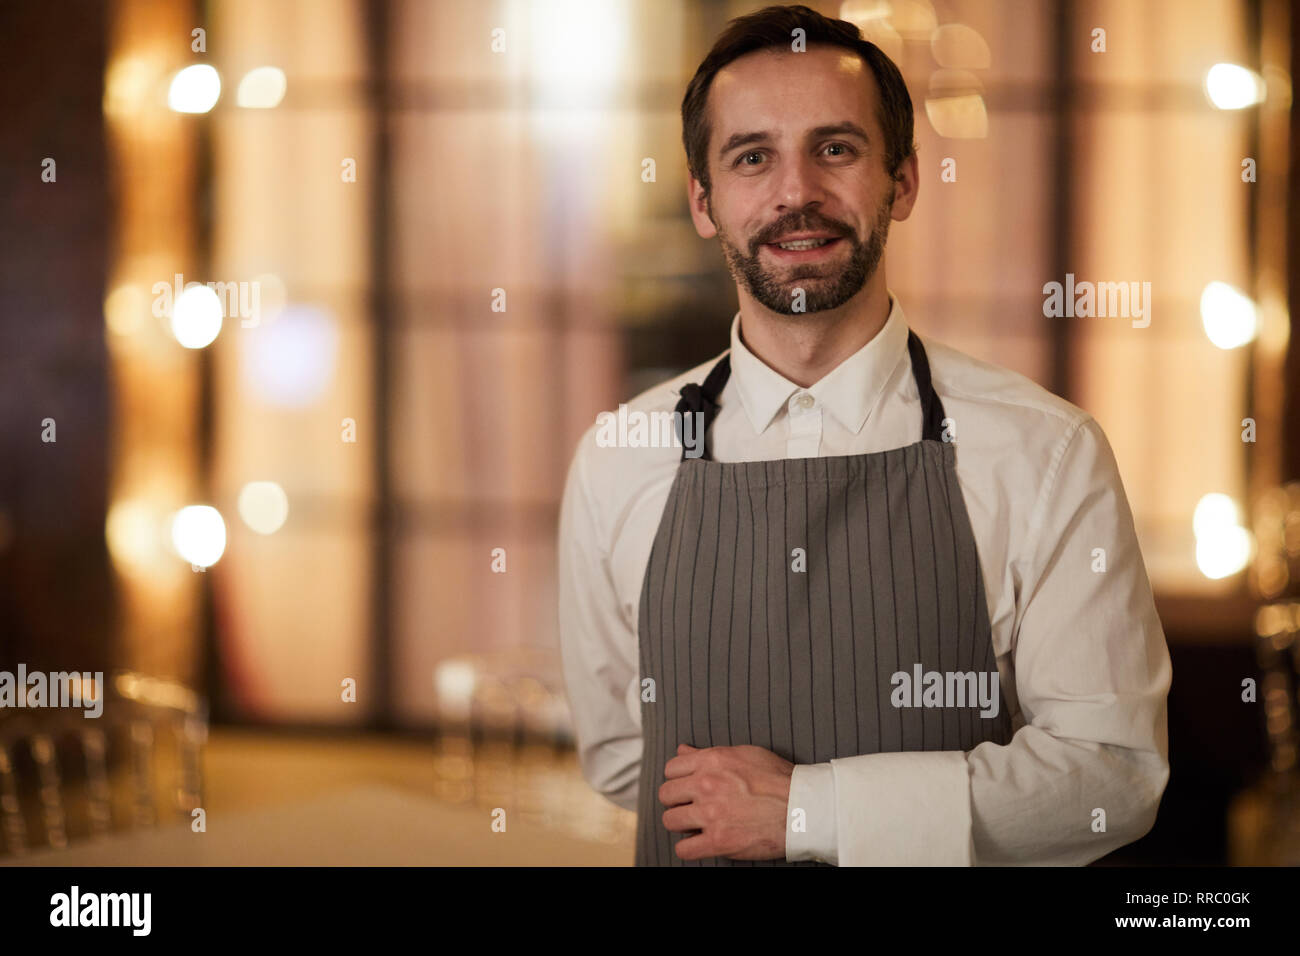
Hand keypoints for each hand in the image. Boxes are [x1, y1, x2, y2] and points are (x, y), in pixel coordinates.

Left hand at [659, 743, 793, 860]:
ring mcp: (711, 814)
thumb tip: (682, 750)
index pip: (671, 768)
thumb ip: (708, 754)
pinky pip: (684, 849)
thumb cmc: (779, 778)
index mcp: (712, 761)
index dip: (678, 779)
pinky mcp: (719, 841)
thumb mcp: (744, 754)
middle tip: (690, 806)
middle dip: (677, 801)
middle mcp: (707, 785)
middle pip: (666, 795)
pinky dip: (689, 848)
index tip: (687, 787)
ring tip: (696, 825)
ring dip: (681, 824)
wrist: (803, 807)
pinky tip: (700, 843)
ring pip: (670, 821)